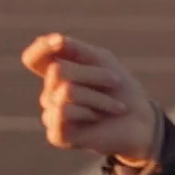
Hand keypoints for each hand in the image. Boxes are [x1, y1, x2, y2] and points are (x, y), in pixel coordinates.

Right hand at [20, 33, 160, 162]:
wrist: (141, 122)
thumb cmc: (121, 90)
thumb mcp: (102, 61)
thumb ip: (75, 49)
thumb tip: (55, 39)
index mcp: (57, 74)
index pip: (33, 59)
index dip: (41, 48)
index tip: (59, 41)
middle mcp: (50, 94)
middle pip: (56, 71)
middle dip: (92, 73)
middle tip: (115, 81)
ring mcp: (51, 115)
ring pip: (65, 91)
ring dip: (98, 96)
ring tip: (114, 105)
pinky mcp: (56, 135)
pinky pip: (63, 111)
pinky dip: (88, 111)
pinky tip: (97, 118)